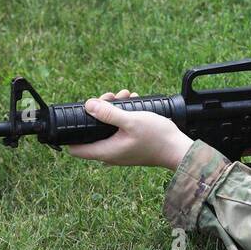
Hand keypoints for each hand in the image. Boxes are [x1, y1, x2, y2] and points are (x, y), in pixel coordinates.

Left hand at [66, 89, 193, 168]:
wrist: (178, 149)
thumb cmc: (156, 137)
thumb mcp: (131, 120)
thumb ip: (108, 113)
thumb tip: (88, 105)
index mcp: (106, 151)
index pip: (75, 148)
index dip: (72, 132)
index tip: (79, 115)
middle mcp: (110, 154)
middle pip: (92, 132)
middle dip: (98, 112)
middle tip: (109, 97)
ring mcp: (120, 150)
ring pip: (106, 129)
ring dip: (112, 111)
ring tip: (125, 96)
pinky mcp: (129, 146)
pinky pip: (118, 130)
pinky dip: (122, 117)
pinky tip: (132, 103)